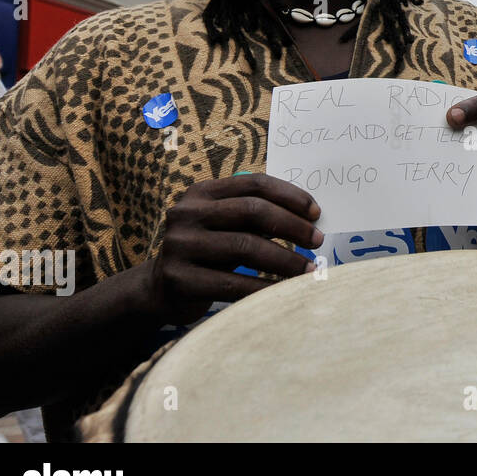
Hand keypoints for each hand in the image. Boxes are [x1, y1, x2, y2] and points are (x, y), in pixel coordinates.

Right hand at [148, 174, 323, 324]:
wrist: (158, 289)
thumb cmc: (207, 252)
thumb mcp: (225, 225)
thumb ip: (256, 216)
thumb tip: (310, 218)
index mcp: (201, 193)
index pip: (254, 184)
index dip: (290, 196)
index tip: (316, 213)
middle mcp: (187, 214)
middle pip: (252, 211)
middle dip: (292, 226)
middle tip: (318, 240)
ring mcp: (180, 246)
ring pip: (246, 248)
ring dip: (285, 260)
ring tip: (309, 269)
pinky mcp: (179, 279)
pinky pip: (233, 284)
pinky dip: (264, 288)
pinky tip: (285, 291)